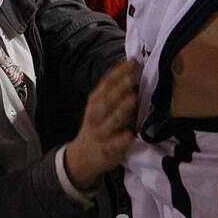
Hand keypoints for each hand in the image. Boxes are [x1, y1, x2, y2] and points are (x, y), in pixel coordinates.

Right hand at [64, 60, 139, 189]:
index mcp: (96, 100)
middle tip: (134, 76)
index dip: (120, 71)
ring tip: (135, 98)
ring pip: (112, 119)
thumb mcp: (100, 106)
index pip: (107, 82)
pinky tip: (131, 134)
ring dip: (123, 108)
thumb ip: (114, 91)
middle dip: (121, 87)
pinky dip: (122, 139)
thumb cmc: (98, 125)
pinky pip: (115, 144)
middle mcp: (96, 114)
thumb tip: (135, 70)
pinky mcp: (107, 149)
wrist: (82, 156)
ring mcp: (101, 132)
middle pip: (108, 98)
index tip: (134, 61)